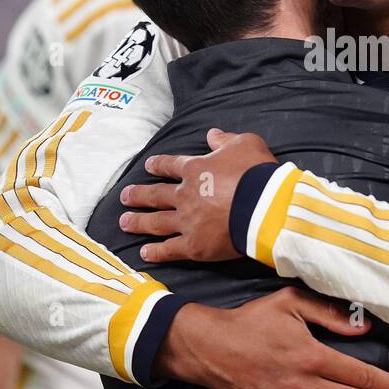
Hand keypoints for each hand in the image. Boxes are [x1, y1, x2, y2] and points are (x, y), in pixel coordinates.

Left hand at [119, 128, 276, 261]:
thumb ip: (225, 139)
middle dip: (138, 195)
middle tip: (124, 197)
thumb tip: (211, 134)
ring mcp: (186, 221)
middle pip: (155, 194)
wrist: (264, 205)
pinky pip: (170, 249)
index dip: (158, 165)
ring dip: (138, 222)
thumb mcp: (245, 143)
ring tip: (124, 222)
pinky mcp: (194, 245)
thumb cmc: (256, 172)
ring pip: (156, 222)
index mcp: (196, 169)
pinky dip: (156, 252)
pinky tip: (144, 253)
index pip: (170, 165)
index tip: (148, 166)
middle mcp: (185, 195)